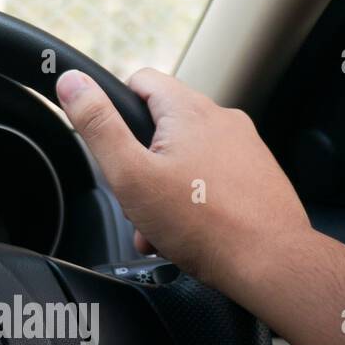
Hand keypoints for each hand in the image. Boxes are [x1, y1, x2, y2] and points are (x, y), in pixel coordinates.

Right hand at [54, 67, 311, 287]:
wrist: (271, 264)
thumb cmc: (205, 224)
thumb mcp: (130, 174)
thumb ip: (98, 125)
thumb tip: (73, 82)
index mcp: (189, 110)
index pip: (140, 80)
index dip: (116, 108)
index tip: (113, 141)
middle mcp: (223, 120)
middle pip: (161, 125)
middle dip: (141, 162)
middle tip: (136, 198)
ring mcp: (245, 148)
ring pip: (186, 156)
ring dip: (165, 187)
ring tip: (161, 225)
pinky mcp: (258, 176)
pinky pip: (212, 177)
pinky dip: (194, 199)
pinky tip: (188, 231)